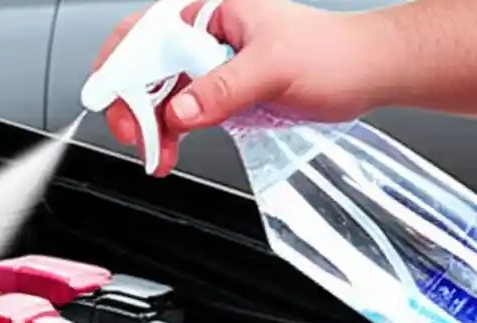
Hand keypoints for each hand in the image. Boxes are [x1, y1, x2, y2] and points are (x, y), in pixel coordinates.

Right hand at [93, 0, 387, 175]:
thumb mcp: (275, 67)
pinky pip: (179, 115)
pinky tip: (167, 153)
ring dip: (149, 128)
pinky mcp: (219, 95)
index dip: (120, 64)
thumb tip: (181, 109)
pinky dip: (168, 137)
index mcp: (213, 13)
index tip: (109, 96)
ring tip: (154, 154)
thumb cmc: (335, 53)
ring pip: (158, 97)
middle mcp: (205, 37)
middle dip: (131, 104)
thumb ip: (224, 87)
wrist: (368, 75)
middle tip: (134, 135)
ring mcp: (210, 67)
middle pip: (143, 68)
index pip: (146, 32)